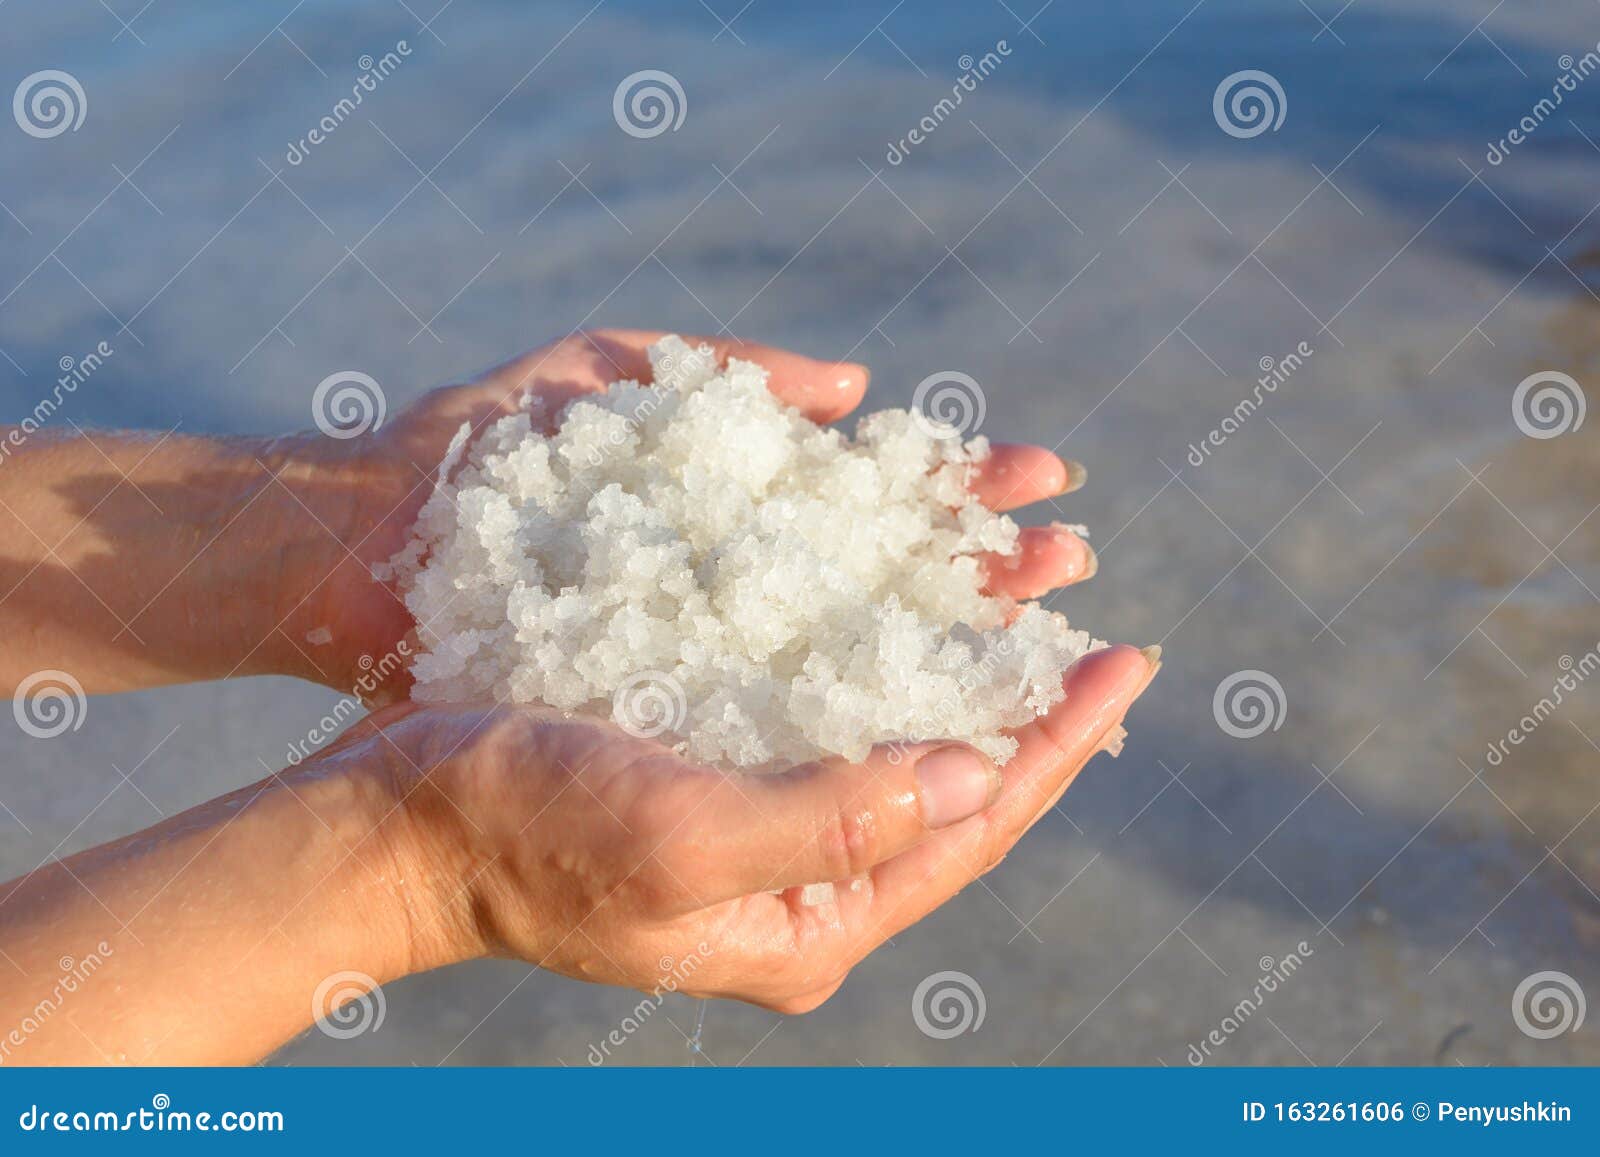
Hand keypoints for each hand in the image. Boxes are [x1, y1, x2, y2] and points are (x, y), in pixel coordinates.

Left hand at [295, 329, 1095, 698]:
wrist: (342, 556)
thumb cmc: (463, 461)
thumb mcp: (593, 381)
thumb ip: (720, 366)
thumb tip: (855, 389)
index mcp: (727, 511)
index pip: (871, 507)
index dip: (957, 498)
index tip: (1038, 484)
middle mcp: (727, 596)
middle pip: (880, 583)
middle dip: (976, 570)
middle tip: (1069, 558)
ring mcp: (698, 670)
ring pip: (851, 659)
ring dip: (945, 641)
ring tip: (1038, 625)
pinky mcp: (663, 730)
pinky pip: (781, 731)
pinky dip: (860, 725)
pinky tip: (936, 721)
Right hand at [341, 643, 1156, 1012]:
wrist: (398, 819)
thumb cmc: (524, 830)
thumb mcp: (684, 835)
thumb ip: (833, 819)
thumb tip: (974, 777)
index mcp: (808, 922)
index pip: (971, 830)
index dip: (1054, 744)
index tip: (1124, 661)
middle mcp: (799, 887)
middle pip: (951, 794)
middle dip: (1030, 712)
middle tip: (1101, 635)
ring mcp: (760, 834)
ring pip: (898, 750)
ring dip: (967, 677)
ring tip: (1028, 609)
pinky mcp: (719, 777)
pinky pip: (833, 721)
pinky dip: (884, 664)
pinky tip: (912, 612)